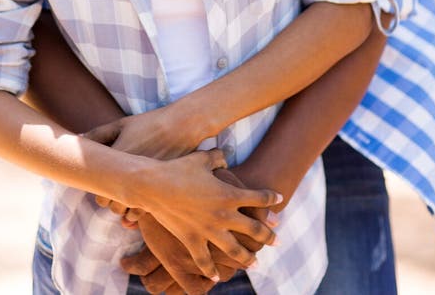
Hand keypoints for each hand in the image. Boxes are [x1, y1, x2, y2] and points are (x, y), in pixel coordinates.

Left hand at [88, 106, 205, 218]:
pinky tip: (140, 200)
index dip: (99, 192)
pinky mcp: (162, 191)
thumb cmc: (148, 123)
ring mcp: (148, 186)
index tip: (104, 184)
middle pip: (111, 207)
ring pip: (127, 214)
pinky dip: (139, 213)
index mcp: (118, 162)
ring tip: (129, 195)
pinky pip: (144, 214)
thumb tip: (77, 139)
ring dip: (125, 209)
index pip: (99, 196)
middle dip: (112, 201)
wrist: (181, 126)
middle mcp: (131, 176)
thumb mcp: (120, 125)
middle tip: (116, 190)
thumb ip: (97, 134)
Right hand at [131, 149, 280, 282]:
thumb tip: (225, 156)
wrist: (155, 186)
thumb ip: (218, 157)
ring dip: (247, 258)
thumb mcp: (202, 158)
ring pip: (235, 250)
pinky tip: (216, 277)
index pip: (258, 197)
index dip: (271, 198)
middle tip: (277, 241)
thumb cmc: (179, 168)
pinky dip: (211, 270)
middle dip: (268, 236)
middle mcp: (223, 215)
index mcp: (228, 194)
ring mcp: (208, 231)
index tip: (279, 200)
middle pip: (253, 229)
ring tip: (255, 263)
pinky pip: (204, 261)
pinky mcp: (192, 241)